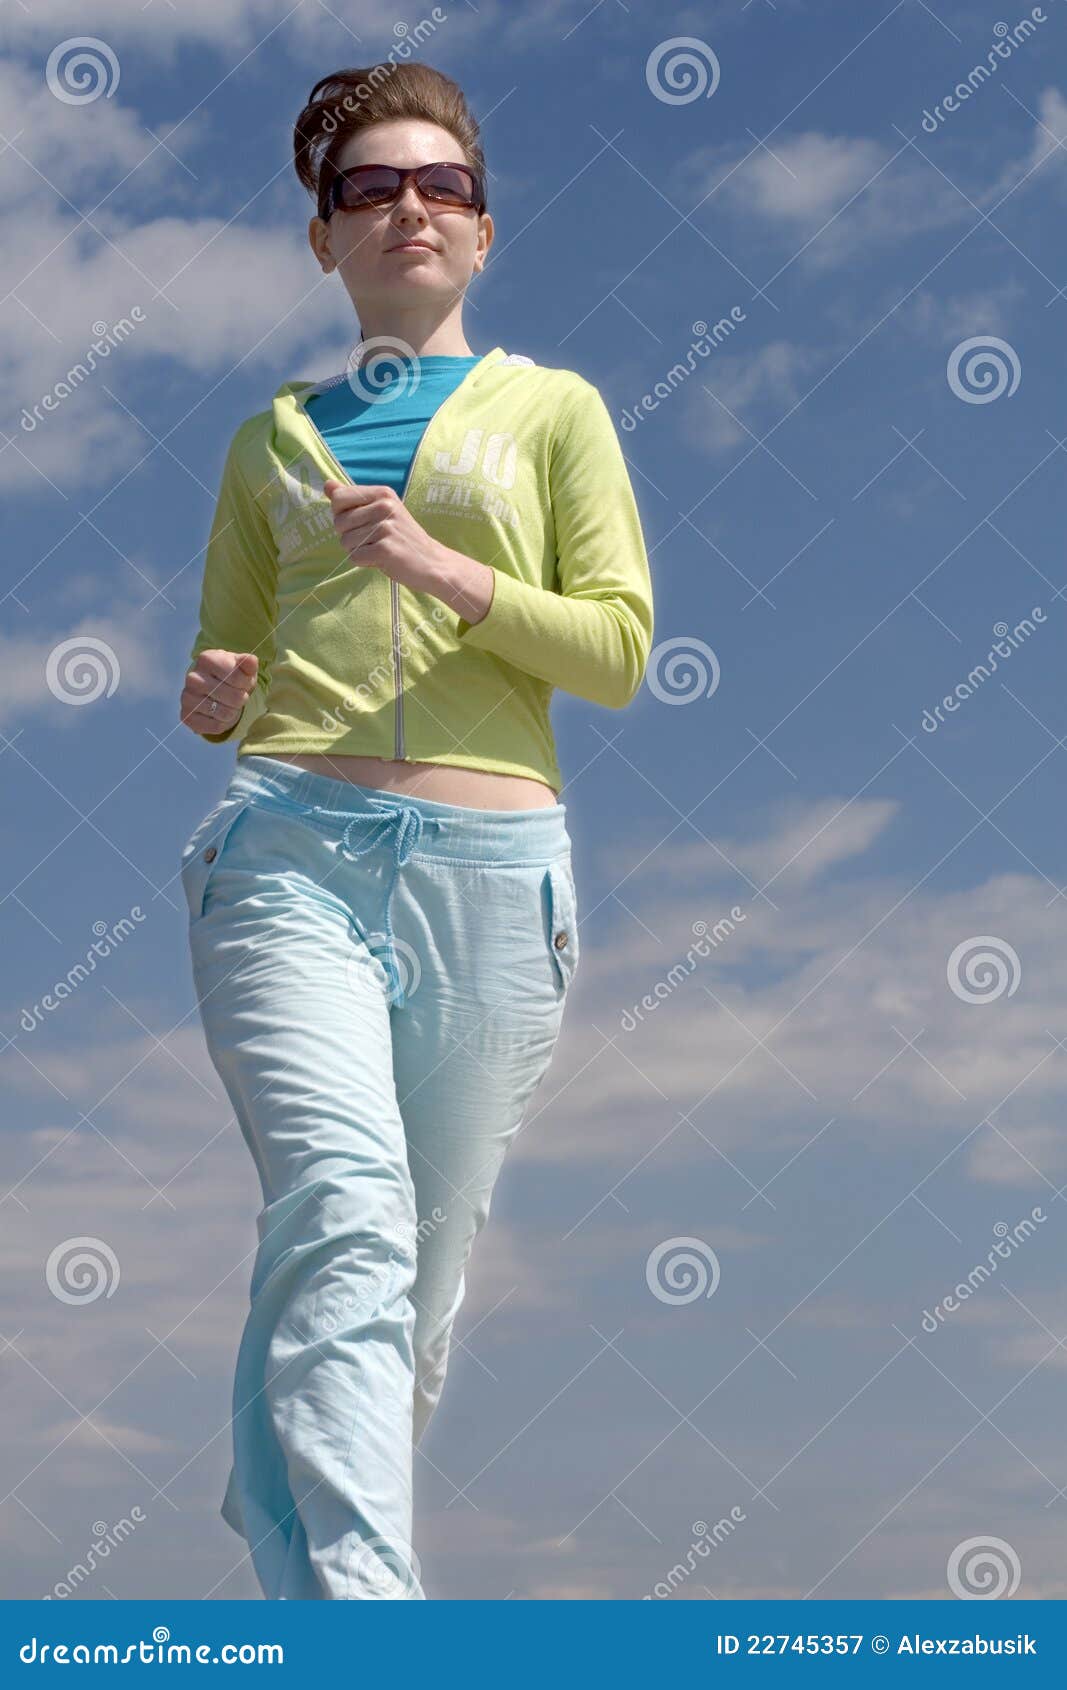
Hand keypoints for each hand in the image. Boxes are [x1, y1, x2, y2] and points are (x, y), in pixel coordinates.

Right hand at [181, 650, 257, 737]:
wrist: (214, 689)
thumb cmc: (231, 676)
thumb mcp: (243, 668)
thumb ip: (248, 663)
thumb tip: (251, 660)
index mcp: (206, 659)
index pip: (237, 678)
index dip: (246, 683)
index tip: (242, 682)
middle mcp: (192, 677)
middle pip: (234, 698)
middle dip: (241, 699)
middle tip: (237, 695)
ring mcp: (187, 697)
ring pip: (225, 714)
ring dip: (233, 712)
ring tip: (228, 704)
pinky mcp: (186, 716)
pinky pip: (215, 727)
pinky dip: (223, 724)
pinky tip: (218, 714)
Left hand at [324, 479, 450, 592]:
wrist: (432, 562)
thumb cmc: (402, 537)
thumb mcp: (381, 511)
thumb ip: (353, 498)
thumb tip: (327, 485)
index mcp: (383, 493)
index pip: (338, 498)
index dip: (341, 514)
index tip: (359, 522)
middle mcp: (385, 506)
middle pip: (339, 522)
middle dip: (349, 536)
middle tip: (372, 540)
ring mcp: (386, 527)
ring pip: (345, 542)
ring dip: (358, 550)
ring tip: (379, 549)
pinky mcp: (386, 549)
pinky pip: (354, 557)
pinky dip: (364, 562)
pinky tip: (382, 559)